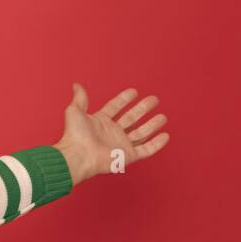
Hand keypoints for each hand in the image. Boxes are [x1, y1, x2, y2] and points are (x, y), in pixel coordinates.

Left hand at [54, 83, 169, 185]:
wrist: (79, 155)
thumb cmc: (75, 135)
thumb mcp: (75, 111)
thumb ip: (80, 98)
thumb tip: (76, 85)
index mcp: (100, 121)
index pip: (115, 107)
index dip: (124, 99)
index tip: (134, 91)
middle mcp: (112, 132)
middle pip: (131, 118)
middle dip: (143, 109)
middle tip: (154, 100)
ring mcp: (121, 144)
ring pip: (141, 133)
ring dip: (152, 125)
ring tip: (163, 117)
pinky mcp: (128, 156)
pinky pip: (146, 150)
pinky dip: (157, 144)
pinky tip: (165, 135)